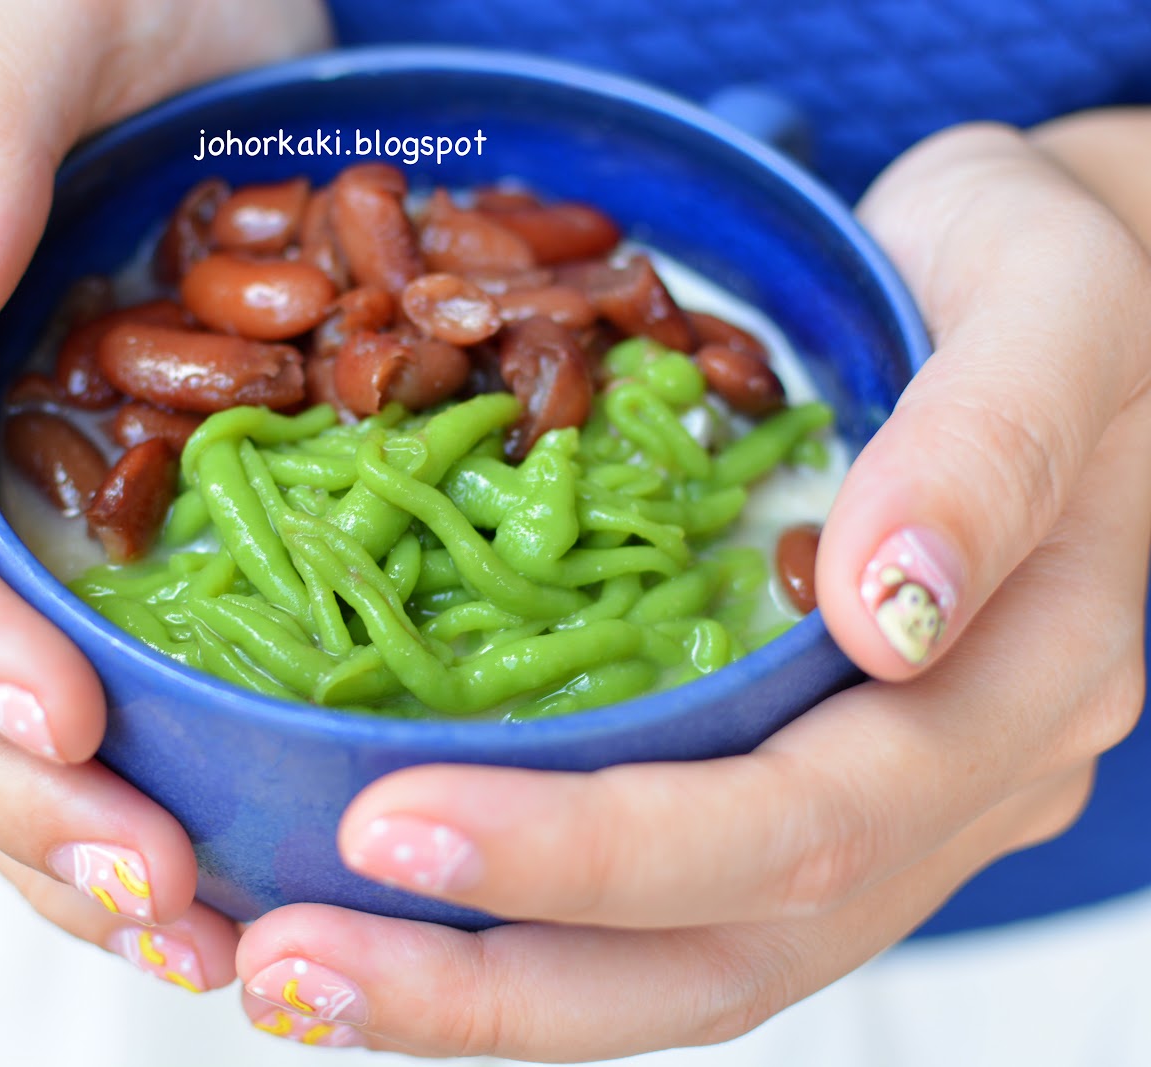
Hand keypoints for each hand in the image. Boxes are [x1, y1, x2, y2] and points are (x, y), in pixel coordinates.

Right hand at [0, 0, 326, 989]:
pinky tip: (191, 871)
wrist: (221, 23)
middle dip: (13, 777)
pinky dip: (108, 790)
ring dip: (60, 831)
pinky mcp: (65, 517)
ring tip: (179, 929)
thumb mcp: (53, 13)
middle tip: (151, 886)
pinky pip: (52, 676)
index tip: (62, 720)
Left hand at [232, 120, 1150, 1056]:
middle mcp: (956, 785)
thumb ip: (987, 444)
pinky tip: (397, 922)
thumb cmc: (1037, 275)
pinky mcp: (813, 787)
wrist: (1063, 303)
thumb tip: (890, 606)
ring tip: (303, 978)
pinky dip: (531, 938)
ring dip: (491, 996)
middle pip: (732, 944)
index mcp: (1020, 680)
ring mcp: (887, 805)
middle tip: (293, 959)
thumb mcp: (1044, 298)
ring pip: (693, 967)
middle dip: (500, 977)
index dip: (595, 847)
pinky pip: (674, 910)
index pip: (805, 818)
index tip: (386, 822)